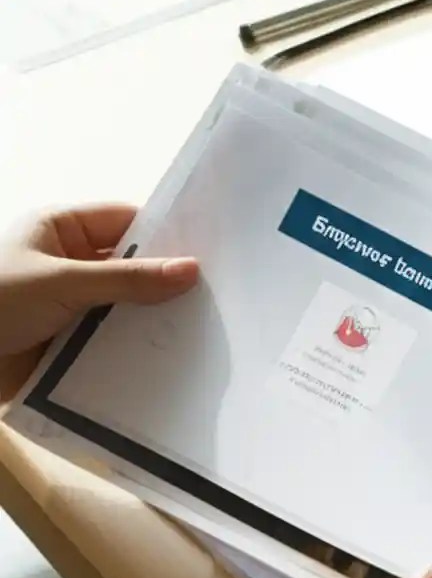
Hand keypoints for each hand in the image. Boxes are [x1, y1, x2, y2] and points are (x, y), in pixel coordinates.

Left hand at [0, 203, 198, 399]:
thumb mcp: (60, 283)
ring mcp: (73, 304)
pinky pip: (115, 339)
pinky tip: (176, 356)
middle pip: (134, 265)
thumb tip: (191, 270)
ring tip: (211, 327)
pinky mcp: (72, 342)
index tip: (216, 249)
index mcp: (61, 230)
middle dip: (168, 280)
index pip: (129, 221)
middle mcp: (71, 262)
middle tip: (224, 293)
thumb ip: (127, 279)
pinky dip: (139, 347)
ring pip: (128, 305)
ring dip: (156, 317)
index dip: (169, 233)